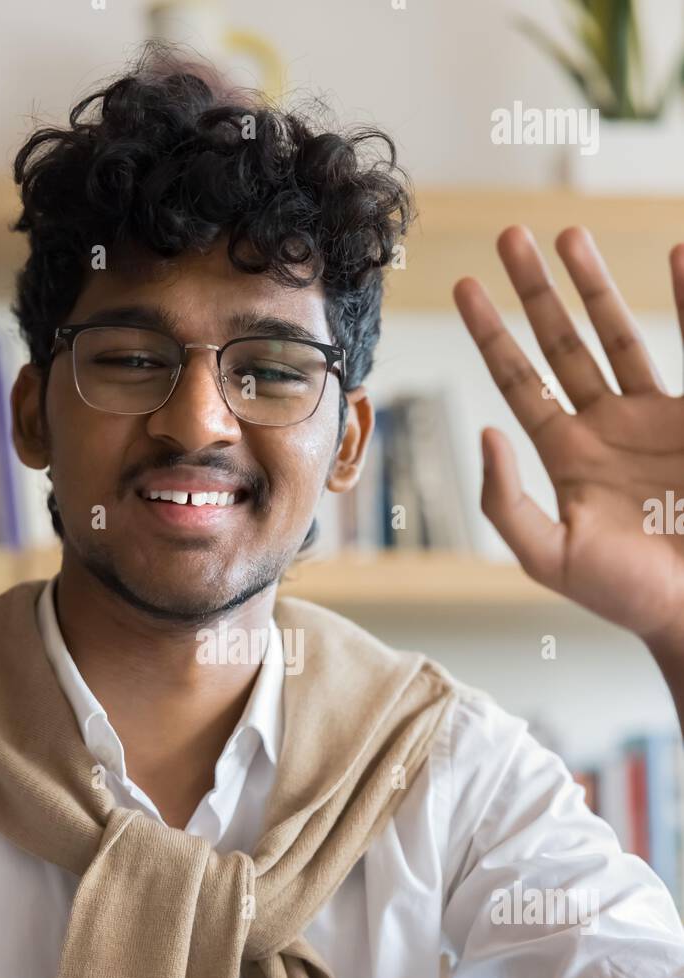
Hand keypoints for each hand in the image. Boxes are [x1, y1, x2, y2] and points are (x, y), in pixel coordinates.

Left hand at [453, 226, 683, 650]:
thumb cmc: (626, 593)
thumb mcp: (549, 556)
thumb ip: (505, 501)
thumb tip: (484, 433)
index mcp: (566, 455)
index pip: (518, 380)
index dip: (490, 334)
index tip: (464, 286)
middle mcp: (606, 426)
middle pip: (561, 342)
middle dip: (534, 290)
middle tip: (508, 235)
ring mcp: (655, 416)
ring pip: (618, 333)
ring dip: (593, 284)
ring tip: (567, 233)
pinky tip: (676, 253)